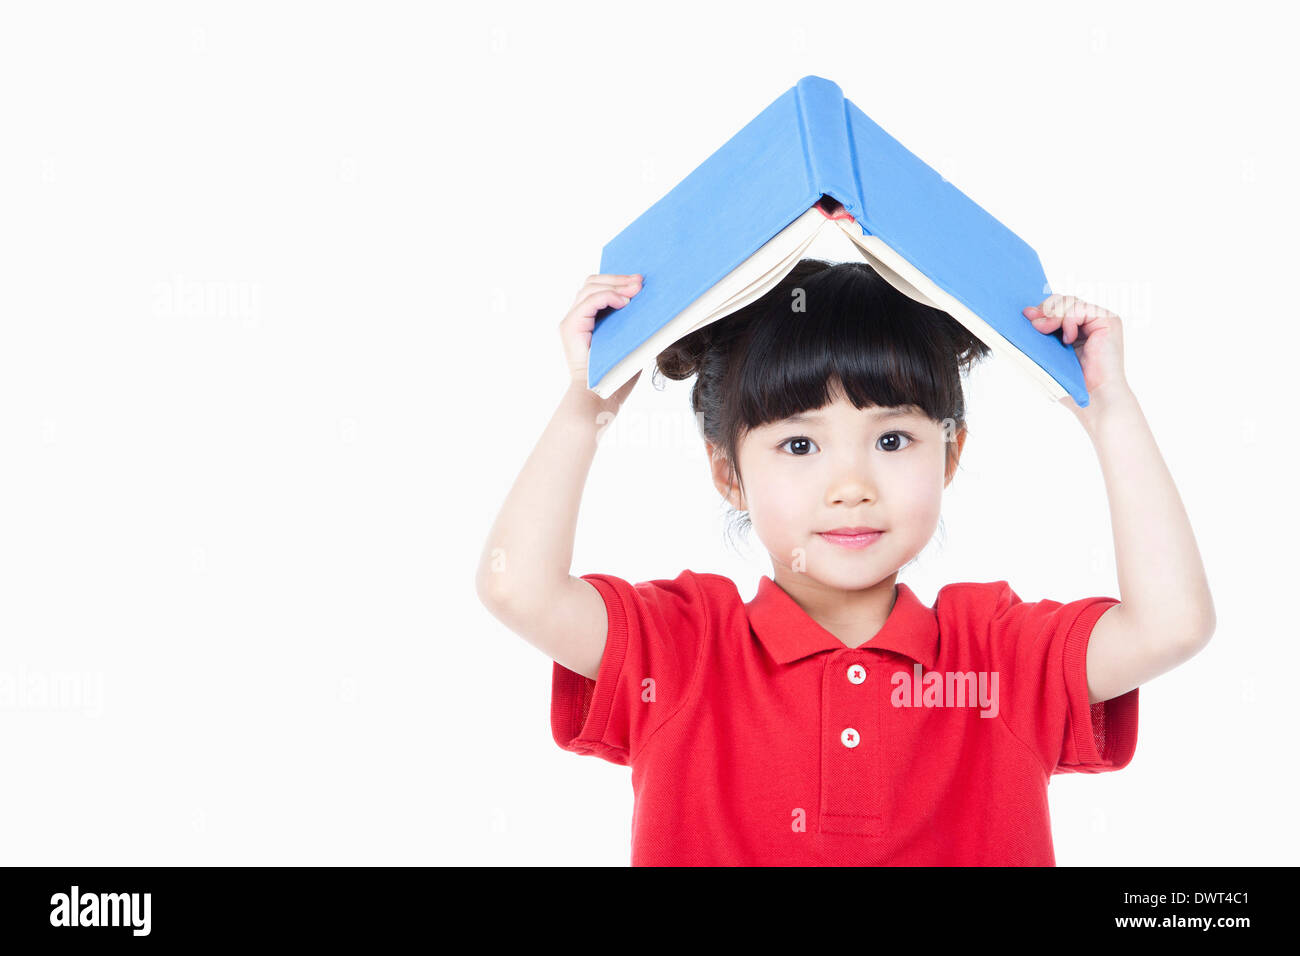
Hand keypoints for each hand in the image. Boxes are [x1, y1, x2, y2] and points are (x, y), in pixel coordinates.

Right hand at [558, 272, 643, 402]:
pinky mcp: (570, 327)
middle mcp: (576, 318)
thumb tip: (654, 305)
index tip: (640, 281)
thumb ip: (634, 324)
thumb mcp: (630, 343)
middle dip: (618, 278)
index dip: (618, 280)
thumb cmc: (617, 376)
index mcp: (588, 320)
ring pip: (590, 288)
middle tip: (640, 281)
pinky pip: (589, 302)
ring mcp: (571, 322)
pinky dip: (608, 297)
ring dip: (615, 285)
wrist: (601, 398)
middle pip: (592, 283)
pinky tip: (625, 302)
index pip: (598, 288)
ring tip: (636, 290)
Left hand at [1023, 294, 1128, 413]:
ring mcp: (1099, 320)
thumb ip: (1039, 334)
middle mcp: (1089, 322)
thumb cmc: (1070, 383)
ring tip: (1046, 331)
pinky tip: (1068, 340)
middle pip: (1062, 300)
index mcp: (1075, 329)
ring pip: (1070, 302)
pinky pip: (1080, 308)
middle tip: (1034, 325)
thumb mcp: (1047, 354)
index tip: (1026, 315)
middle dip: (1045, 310)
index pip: (1055, 307)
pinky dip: (1069, 320)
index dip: (1040, 309)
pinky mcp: (1109, 321)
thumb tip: (1025, 313)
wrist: (1093, 399)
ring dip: (1053, 315)